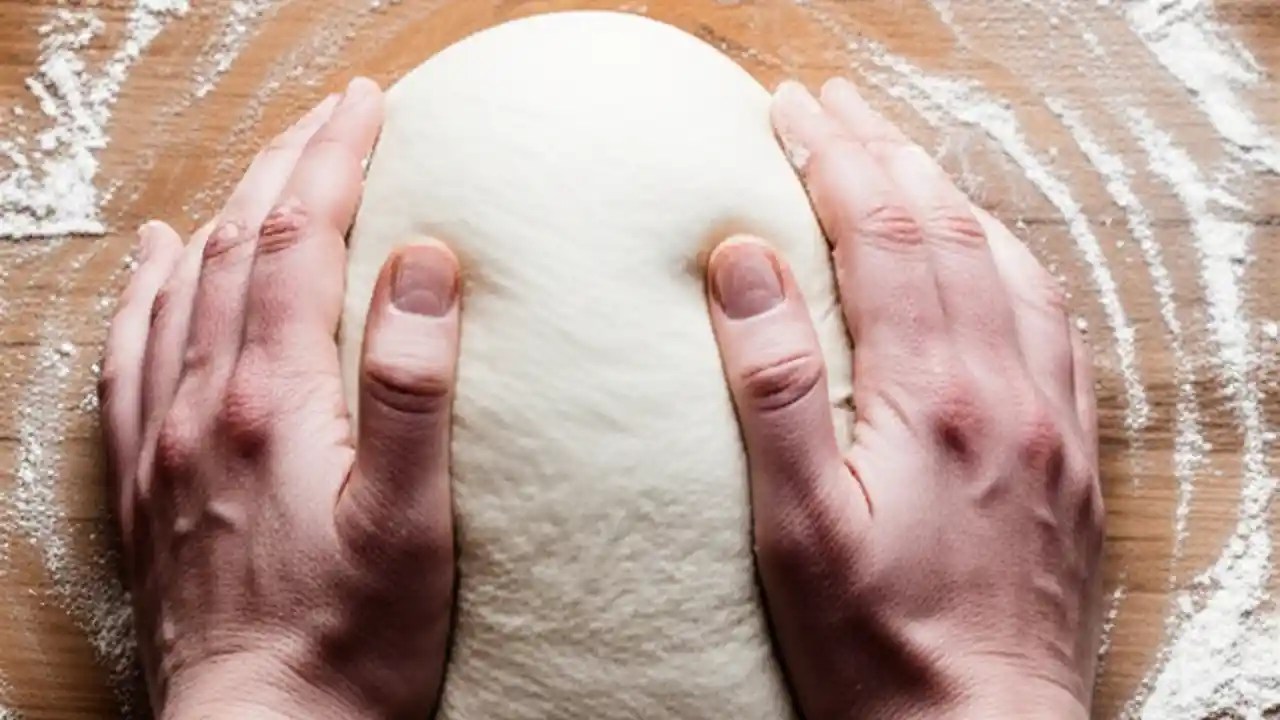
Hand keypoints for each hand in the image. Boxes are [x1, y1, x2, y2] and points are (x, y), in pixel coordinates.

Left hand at [99, 78, 460, 719]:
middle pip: (237, 247)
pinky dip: (144, 291)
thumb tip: (422, 262)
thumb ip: (412, 386)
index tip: (366, 103)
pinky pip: (130, 356)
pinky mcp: (148, 478)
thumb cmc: (352, 638)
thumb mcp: (411, 521)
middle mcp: (205, 404)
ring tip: (263, 165)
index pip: (299, 241)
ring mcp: (165, 440)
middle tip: (330, 114)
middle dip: (286, 164)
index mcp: (273, 401)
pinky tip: (154, 259)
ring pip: (181, 289)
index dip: (333, 159)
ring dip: (225, 211)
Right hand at [706, 79, 1102, 718]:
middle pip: (947, 229)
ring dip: (948, 191)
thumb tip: (744, 263)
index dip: (834, 160)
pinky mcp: (1068, 451)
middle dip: (884, 150)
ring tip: (898, 150)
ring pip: (1008, 263)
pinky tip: (988, 252)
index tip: (789, 110)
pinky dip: (1009, 258)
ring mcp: (1048, 417)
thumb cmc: (875, 643)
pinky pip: (1052, 319)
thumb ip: (775, 386)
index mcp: (935, 398)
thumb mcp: (798, 525)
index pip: (883, 236)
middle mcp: (1006, 389)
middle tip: (832, 103)